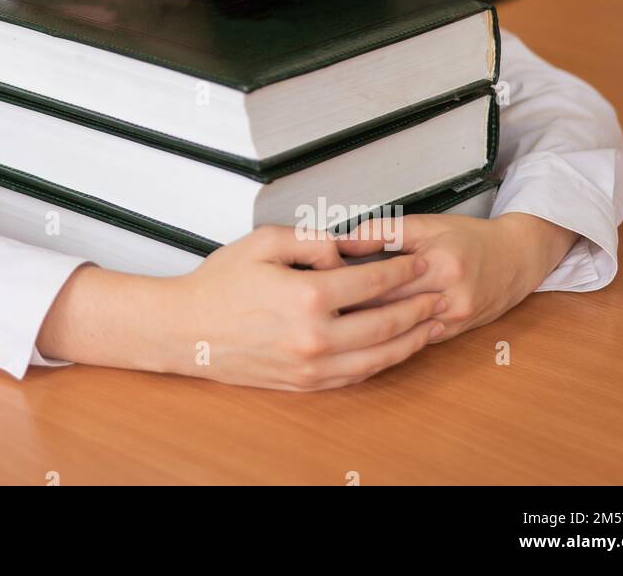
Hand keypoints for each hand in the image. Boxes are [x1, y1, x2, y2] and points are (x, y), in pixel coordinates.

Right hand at [156, 225, 444, 390]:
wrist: (185, 331)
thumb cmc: (218, 286)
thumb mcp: (263, 242)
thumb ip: (312, 239)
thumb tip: (347, 248)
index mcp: (308, 297)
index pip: (372, 281)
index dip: (401, 271)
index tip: (417, 263)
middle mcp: (315, 337)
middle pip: (386, 323)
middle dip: (418, 308)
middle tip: (437, 295)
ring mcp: (311, 366)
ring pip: (378, 356)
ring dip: (410, 341)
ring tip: (430, 326)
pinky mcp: (304, 383)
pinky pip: (356, 376)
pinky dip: (382, 363)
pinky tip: (393, 350)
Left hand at [335, 213, 578, 340]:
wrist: (516, 259)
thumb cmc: (470, 238)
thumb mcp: (426, 224)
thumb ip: (382, 231)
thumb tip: (341, 241)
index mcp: (440, 264)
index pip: (382, 279)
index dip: (346, 283)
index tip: (315, 284)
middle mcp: (449, 296)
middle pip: (387, 307)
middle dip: (348, 309)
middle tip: (312, 309)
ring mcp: (453, 319)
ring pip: (398, 328)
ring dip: (364, 328)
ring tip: (328, 324)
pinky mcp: (453, 333)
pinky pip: (413, 339)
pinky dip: (387, 337)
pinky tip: (359, 337)